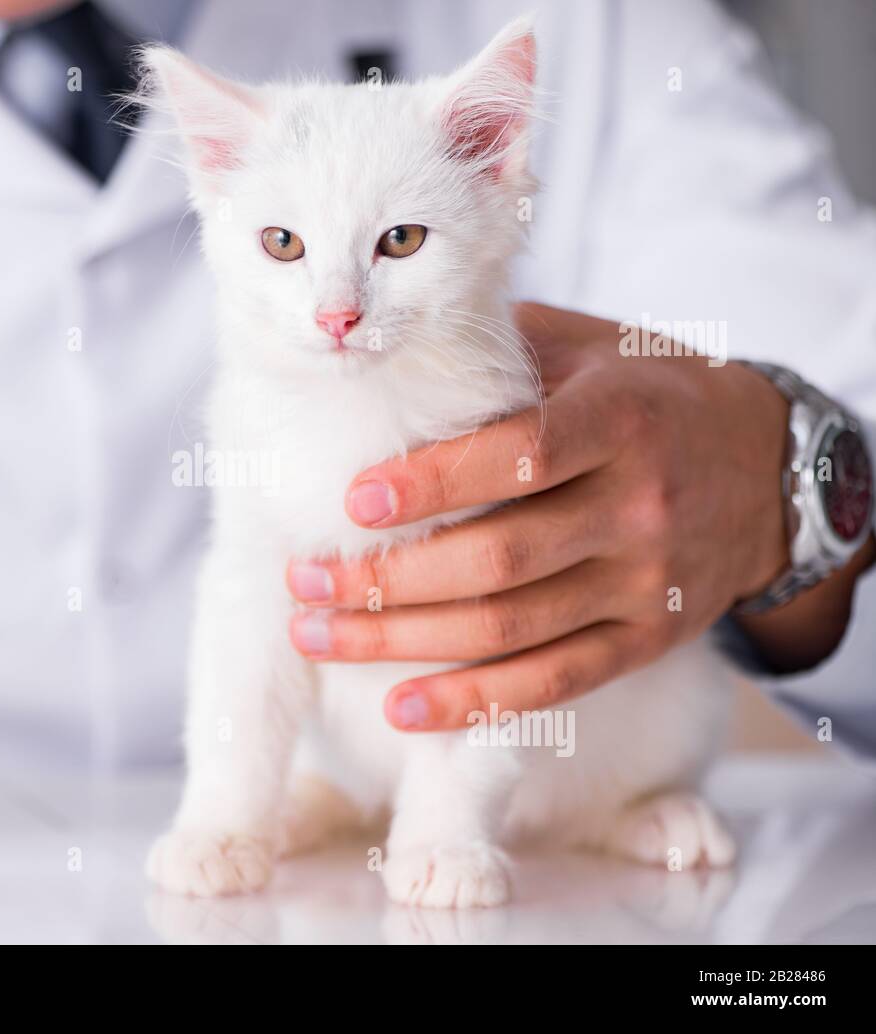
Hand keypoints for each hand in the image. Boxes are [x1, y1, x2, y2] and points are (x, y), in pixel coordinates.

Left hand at [285, 303, 796, 730]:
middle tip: (303, 578)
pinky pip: (553, 683)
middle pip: (498, 558)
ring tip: (317, 635)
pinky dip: (472, 702)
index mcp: (622, 421)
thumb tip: (391, 352)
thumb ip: (503, 354)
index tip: (350, 501)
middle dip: (386, 578)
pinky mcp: (644, 641)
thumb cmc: (656, 397)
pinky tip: (398, 707)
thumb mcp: (596, 350)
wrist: (772, 470)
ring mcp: (643, 584)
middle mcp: (637, 507)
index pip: (520, 457)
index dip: (432, 483)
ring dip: (401, 640)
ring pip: (510, 629)